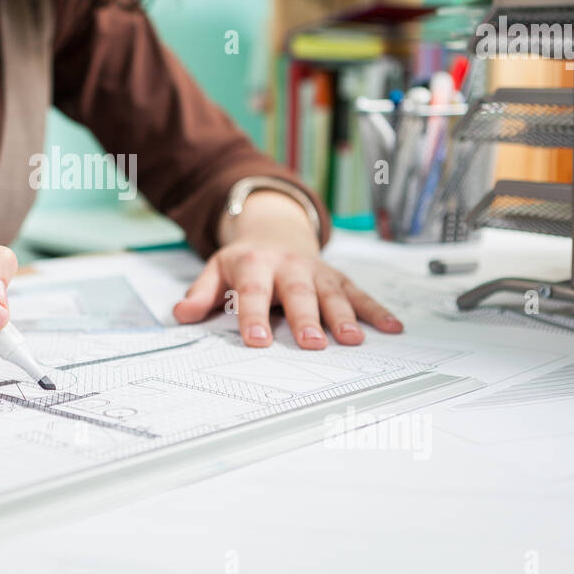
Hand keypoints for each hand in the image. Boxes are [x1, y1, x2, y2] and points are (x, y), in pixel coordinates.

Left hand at [172, 190, 401, 347]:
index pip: (253, 292)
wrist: (275, 230)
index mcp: (254, 265)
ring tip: (353, 339)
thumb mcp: (215, 270)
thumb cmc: (244, 261)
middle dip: (306, 319)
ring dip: (345, 316)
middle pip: (297, 294)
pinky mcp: (338, 278)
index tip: (256, 341)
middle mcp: (289, 266)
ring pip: (332, 294)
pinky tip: (392, 328)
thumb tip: (180, 314)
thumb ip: (201, 294)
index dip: (253, 316)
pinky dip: (377, 310)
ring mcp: (317, 272)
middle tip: (311, 343)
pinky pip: (360, 294)